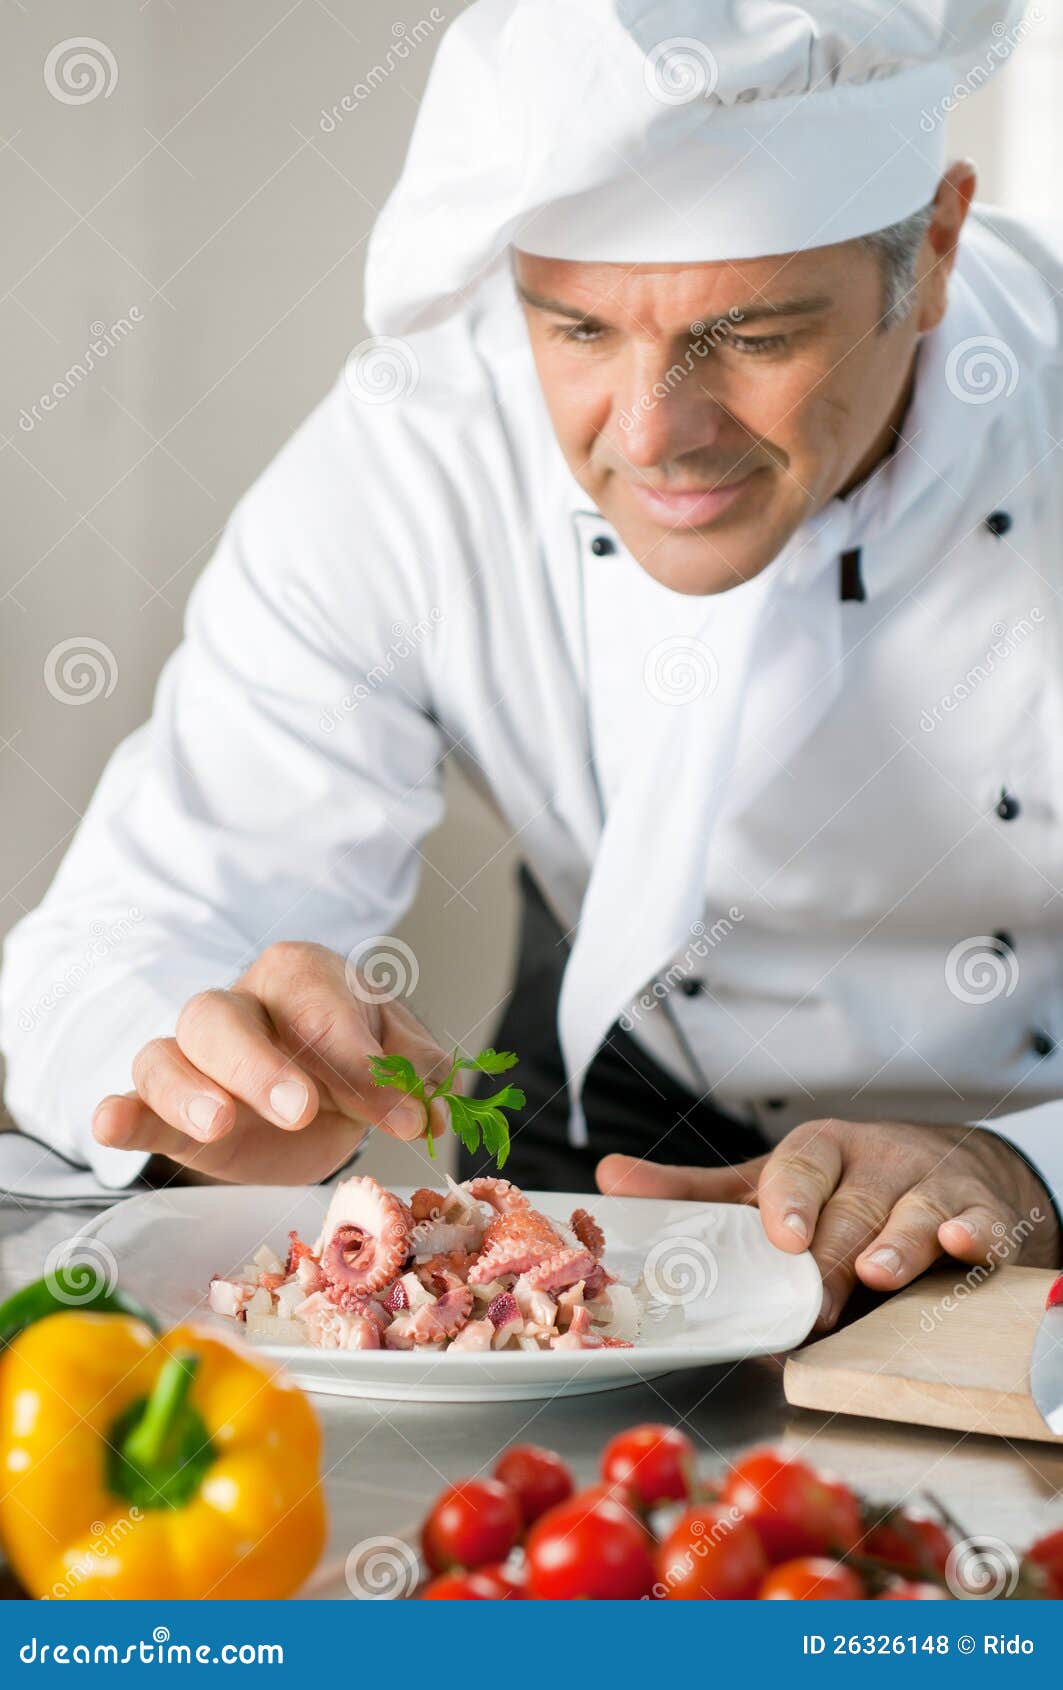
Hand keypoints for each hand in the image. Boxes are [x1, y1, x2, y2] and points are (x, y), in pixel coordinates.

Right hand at [92, 942, 449, 1182]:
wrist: (311, 1096)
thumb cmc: (348, 1060)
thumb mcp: (393, 1055)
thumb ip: (415, 1073)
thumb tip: (431, 1105)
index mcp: (302, 974)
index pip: (324, 1011)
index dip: (366, 1066)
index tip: (408, 1117)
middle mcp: (239, 1004)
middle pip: (230, 1018)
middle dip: (265, 1064)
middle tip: (303, 1107)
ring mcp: (193, 1057)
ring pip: (170, 1053)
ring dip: (192, 1088)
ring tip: (220, 1121)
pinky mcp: (166, 1110)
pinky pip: (135, 1101)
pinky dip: (120, 1113)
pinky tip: (110, 1124)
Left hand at [597, 1117, 1060, 1330]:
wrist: (946, 1172)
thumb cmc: (843, 1189)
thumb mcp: (770, 1184)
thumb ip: (698, 1195)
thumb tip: (610, 1179)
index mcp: (820, 1152)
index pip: (801, 1166)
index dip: (790, 1198)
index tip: (781, 1234)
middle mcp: (877, 1163)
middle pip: (853, 1208)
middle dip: (833, 1254)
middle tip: (815, 1299)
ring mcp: (932, 1187)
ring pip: (917, 1214)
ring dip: (898, 1244)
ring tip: (876, 1274)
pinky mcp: (981, 1215)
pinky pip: (982, 1225)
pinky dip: (974, 1235)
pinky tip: (962, 1245)